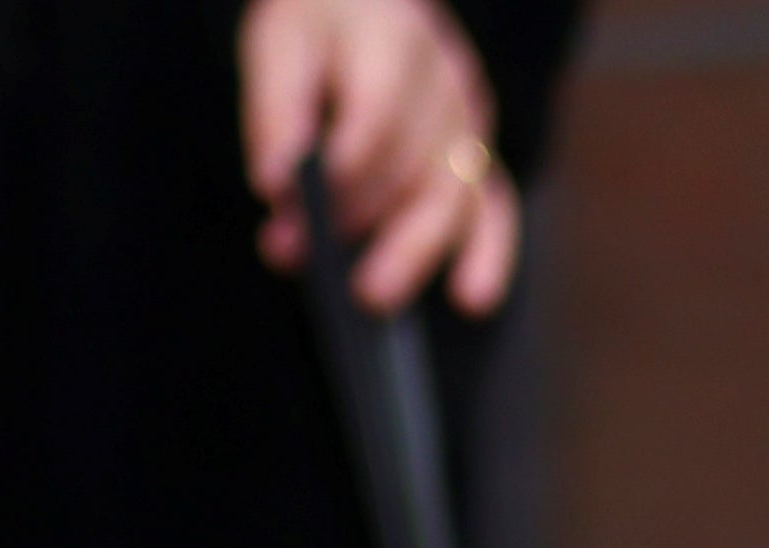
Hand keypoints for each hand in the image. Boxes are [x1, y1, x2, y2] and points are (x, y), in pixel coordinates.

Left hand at [243, 0, 518, 317]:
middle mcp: (445, 75)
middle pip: (414, 163)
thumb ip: (276, 112)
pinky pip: (493, 206)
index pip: (375, 115)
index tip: (291, 209)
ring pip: (452, 194)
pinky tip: (469, 297)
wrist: (364, 0)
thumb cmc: (318, 24)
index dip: (339, 170)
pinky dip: (487, 255)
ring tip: (371, 295)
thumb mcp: (279, 46)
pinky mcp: (479, 148)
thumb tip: (275, 186)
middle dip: (363, 221)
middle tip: (317, 269)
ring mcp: (470, 115)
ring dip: (413, 249)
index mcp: (392, 34)